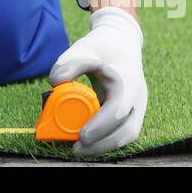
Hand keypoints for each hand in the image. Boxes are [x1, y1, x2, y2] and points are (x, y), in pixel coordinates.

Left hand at [49, 5, 146, 155]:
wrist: (121, 44)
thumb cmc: (101, 47)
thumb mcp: (83, 48)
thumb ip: (68, 63)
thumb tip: (54, 83)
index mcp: (128, 81)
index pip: (118, 110)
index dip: (101, 126)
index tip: (82, 136)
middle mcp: (137, 98)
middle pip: (127, 131)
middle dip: (103, 144)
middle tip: (76, 149)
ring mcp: (136, 108)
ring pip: (126, 135)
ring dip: (103, 145)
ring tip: (77, 148)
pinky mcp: (129, 114)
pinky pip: (119, 132)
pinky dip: (104, 138)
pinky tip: (85, 139)